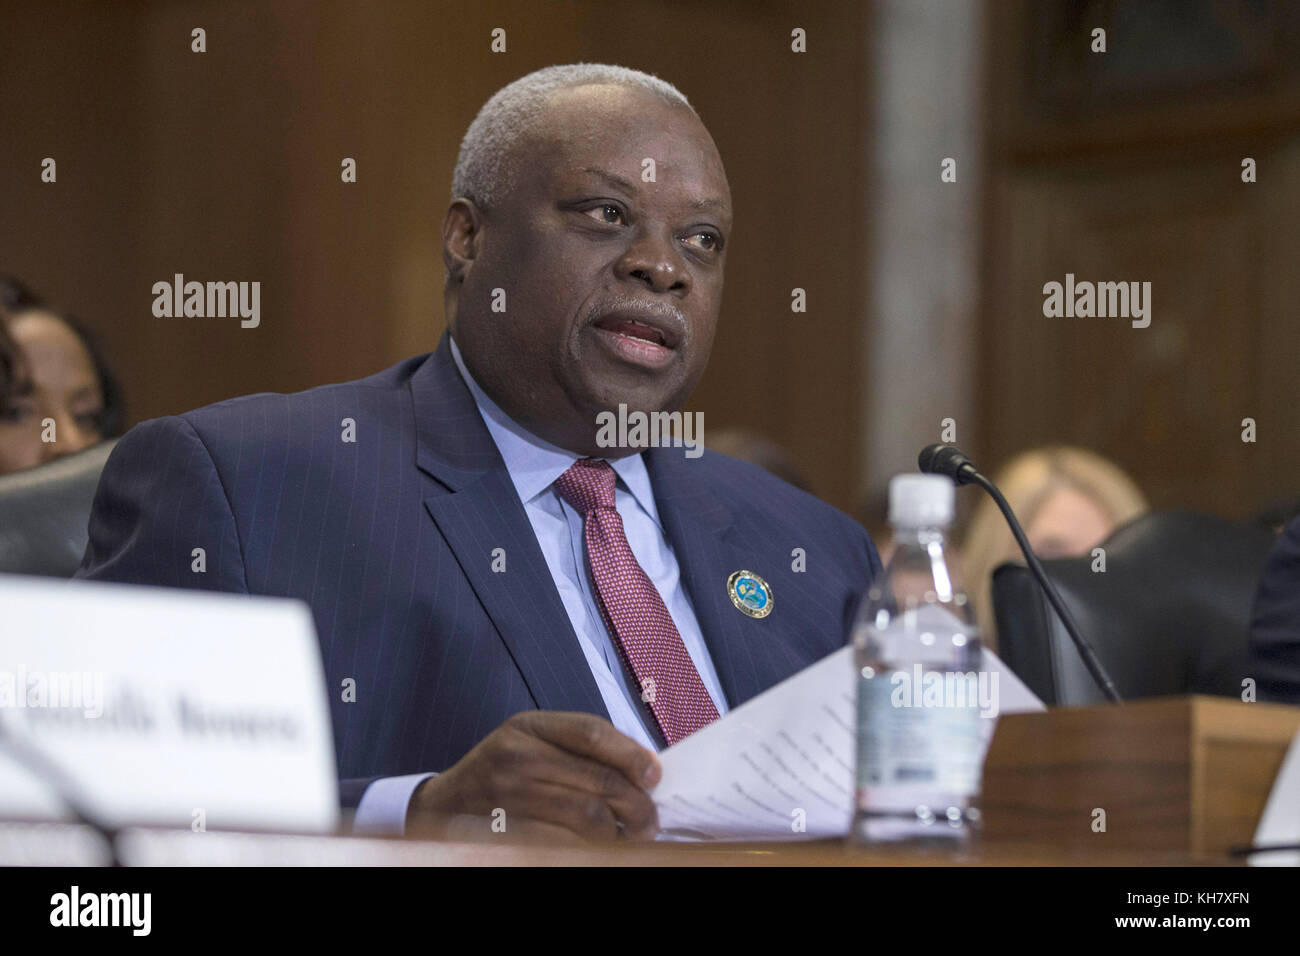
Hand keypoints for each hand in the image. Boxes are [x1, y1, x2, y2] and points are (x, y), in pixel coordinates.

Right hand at [406, 711, 661, 842]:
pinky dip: (593, 850)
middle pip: (599, 780)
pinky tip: (603, 849)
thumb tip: (644, 767)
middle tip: (650, 821)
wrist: (445, 804)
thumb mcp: (531, 739)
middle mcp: (518, 757)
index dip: (632, 755)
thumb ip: (579, 745)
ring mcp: (512, 797)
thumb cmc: (503, 769)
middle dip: (636, 804)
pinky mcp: (510, 834)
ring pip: (589, 817)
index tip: (654, 776)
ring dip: (620, 833)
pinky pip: (567, 845)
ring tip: (630, 837)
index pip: (592, 733)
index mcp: (528, 726)